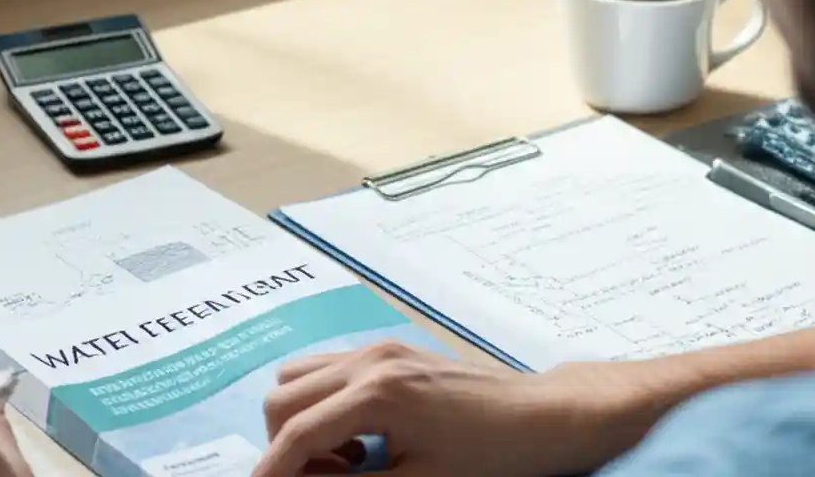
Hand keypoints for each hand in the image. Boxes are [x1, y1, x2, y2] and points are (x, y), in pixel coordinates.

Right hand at [255, 341, 660, 476]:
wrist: (544, 416)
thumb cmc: (490, 455)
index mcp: (376, 393)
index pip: (293, 435)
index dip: (269, 474)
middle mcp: (370, 361)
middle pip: (282, 399)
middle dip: (285, 448)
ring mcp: (380, 351)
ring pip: (299, 378)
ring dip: (302, 422)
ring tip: (343, 462)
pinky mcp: (391, 353)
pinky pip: (328, 370)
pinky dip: (325, 405)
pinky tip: (360, 439)